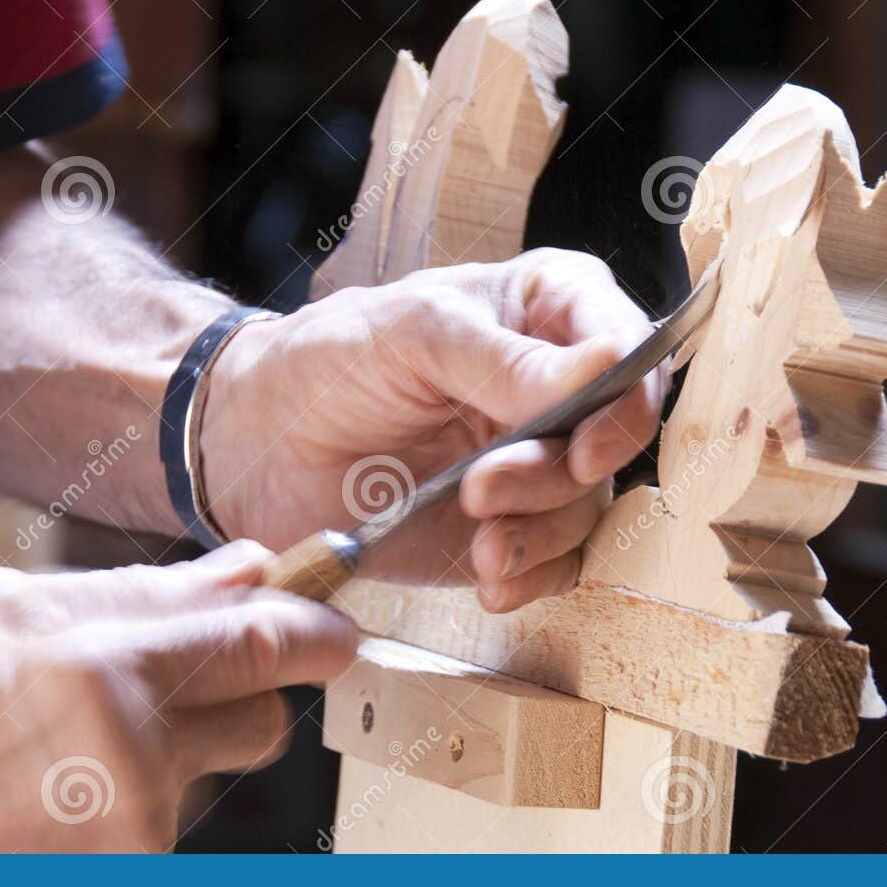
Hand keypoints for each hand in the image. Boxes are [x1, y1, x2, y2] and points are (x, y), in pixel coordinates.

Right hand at [0, 544, 355, 851]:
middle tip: (186, 684)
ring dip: (173, 752)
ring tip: (74, 745)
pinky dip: (131, 803)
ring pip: (207, 775)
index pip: (265, 645)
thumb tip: (250, 568)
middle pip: (265, 724)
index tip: (340, 628)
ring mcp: (127, 830)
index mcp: (107, 666)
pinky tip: (59, 792)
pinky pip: (164, 824)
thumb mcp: (17, 609)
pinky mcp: (119, 878)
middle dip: (247, 698)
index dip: (320, 634)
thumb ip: (147, 590)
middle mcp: (132, 754)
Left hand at [202, 249, 666, 610]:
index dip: (624, 398)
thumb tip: (604, 367)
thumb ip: (506, 359)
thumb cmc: (330, 360)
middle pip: (615, 436)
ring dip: (538, 530)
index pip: (628, 345)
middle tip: (486, 486)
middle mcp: (558, 385)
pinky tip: (488, 578)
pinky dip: (530, 576)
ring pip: (589, 505)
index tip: (583, 441)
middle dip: (559, 472)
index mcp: (548, 308)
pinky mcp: (512, 525)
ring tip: (476, 541)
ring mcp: (536, 459)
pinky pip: (557, 562)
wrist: (258, 445)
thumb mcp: (412, 335)